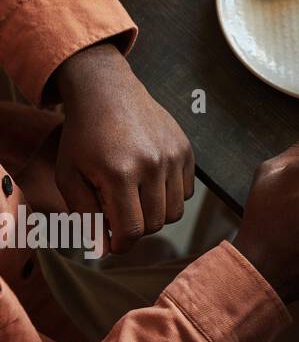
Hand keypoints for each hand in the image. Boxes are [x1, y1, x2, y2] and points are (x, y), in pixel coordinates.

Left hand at [53, 44, 193, 253]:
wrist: (107, 93)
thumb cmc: (82, 137)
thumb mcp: (70, 176)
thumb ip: (86, 215)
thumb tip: (103, 249)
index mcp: (120, 174)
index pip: (132, 230)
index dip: (120, 245)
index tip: (111, 242)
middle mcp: (153, 165)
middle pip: (156, 224)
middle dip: (136, 228)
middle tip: (118, 215)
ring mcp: (173, 156)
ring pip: (175, 211)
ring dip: (155, 214)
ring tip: (135, 200)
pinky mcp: (186, 150)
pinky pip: (185, 191)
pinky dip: (169, 196)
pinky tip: (150, 183)